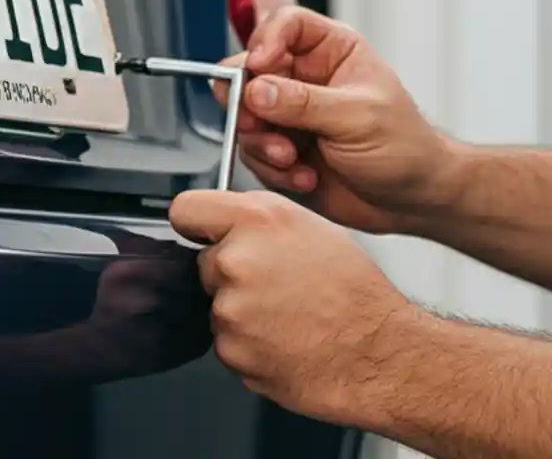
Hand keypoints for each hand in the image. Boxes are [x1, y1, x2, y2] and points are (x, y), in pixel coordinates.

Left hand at [170, 190, 420, 424]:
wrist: (381, 356)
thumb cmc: (357, 295)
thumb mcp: (312, 229)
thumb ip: (258, 221)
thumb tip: (226, 224)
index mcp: (257, 221)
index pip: (186, 209)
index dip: (197, 224)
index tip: (204, 234)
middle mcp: (236, 260)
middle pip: (205, 262)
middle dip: (231, 273)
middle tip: (276, 286)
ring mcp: (229, 309)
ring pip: (218, 304)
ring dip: (242, 312)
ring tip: (289, 316)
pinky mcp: (230, 350)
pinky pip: (228, 341)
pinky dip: (250, 344)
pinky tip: (286, 340)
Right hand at [215, 7, 456, 233]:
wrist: (410, 199)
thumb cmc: (405, 148)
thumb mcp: (358, 117)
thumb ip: (304, 102)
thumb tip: (256, 90)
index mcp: (331, 52)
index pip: (285, 24)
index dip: (265, 40)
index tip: (258, 66)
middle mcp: (304, 78)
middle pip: (250, 70)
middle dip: (247, 102)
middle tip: (255, 123)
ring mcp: (288, 115)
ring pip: (245, 116)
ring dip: (262, 143)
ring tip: (290, 159)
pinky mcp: (279, 148)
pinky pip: (252, 152)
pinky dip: (271, 168)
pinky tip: (303, 176)